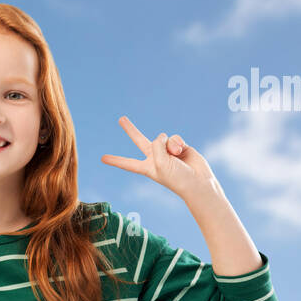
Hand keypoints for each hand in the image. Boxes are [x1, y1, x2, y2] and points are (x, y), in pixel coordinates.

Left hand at [101, 116, 217, 201]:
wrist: (198, 182)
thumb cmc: (177, 177)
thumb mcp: (160, 162)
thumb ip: (156, 145)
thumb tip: (162, 136)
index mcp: (146, 167)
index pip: (127, 163)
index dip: (115, 160)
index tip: (103, 158)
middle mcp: (154, 158)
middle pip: (139, 140)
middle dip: (130, 130)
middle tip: (121, 119)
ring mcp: (166, 151)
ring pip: (163, 138)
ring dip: (169, 145)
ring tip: (175, 156)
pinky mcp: (178, 146)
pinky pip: (174, 137)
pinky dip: (178, 143)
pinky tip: (182, 151)